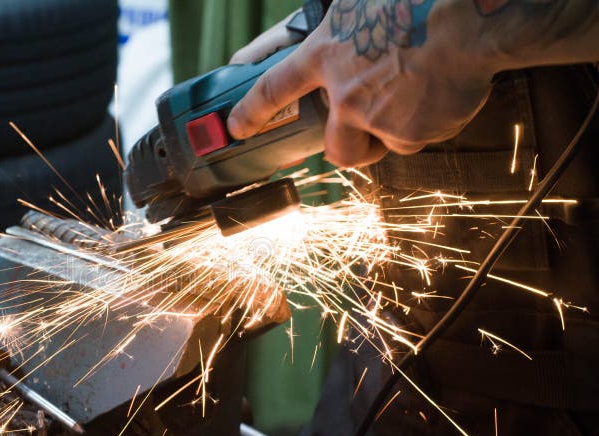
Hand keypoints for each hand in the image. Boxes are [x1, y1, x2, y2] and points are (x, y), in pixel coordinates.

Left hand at [227, 0, 496, 167]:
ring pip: (383, 143)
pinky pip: (416, 138)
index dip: (253, 111)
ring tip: (421, 95)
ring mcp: (375, 118)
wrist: (468, 20)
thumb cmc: (419, 1)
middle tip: (366, 138)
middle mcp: (344, 92)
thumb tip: (336, 43)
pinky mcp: (408, 134)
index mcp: (327, 53)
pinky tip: (441, 93)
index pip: (275, 88)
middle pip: (335, 148)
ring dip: (397, 130)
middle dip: (349, 149)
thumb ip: (343, 30)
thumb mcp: (359, 5)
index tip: (238, 128)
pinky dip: (428, 123)